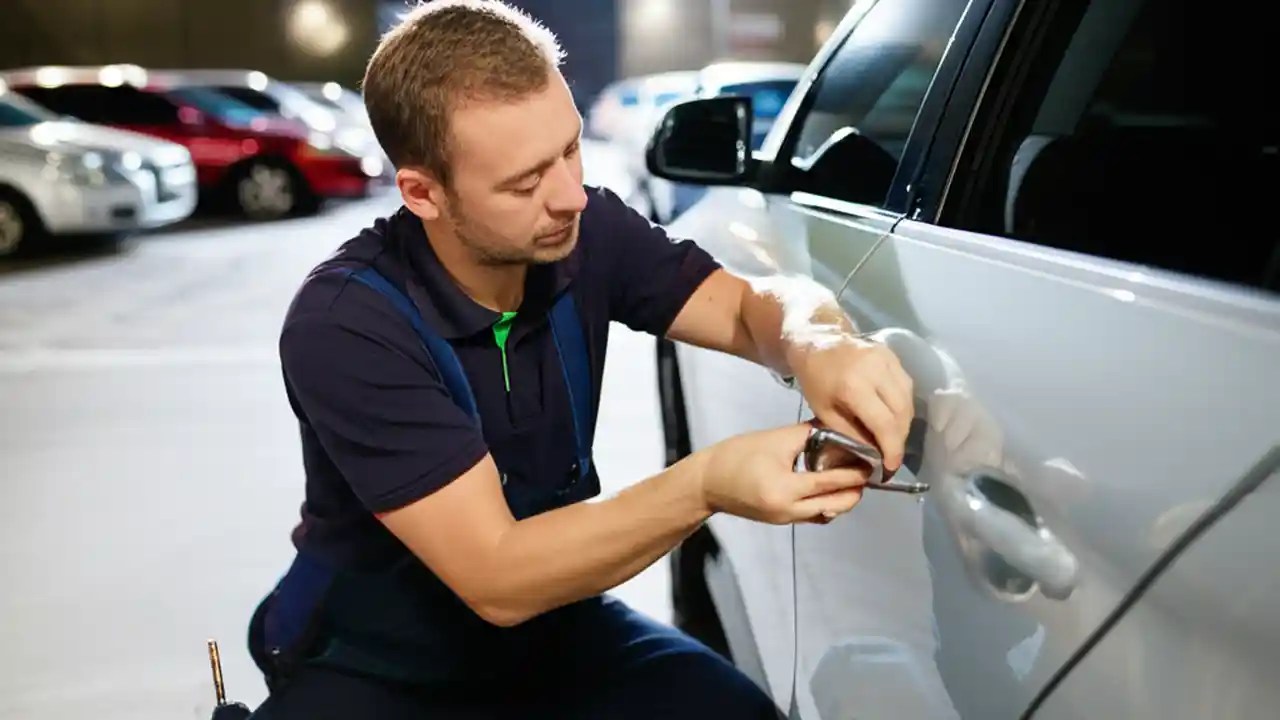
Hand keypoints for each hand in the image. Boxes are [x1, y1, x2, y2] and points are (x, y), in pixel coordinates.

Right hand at [698, 423, 869, 524]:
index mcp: (786, 489)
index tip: (870, 460)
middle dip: (855, 489)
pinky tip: (828, 488)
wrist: (706, 482)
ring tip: (851, 479)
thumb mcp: (774, 439)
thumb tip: (836, 429)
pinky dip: (826, 504)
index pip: (831, 482)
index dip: (854, 472)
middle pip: (836, 505)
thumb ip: (808, 434)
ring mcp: (786, 518)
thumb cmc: (735, 457)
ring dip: (842, 498)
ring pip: (827, 513)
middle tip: (866, 471)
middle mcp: (789, 510)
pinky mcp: (781, 519)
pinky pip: (813, 516)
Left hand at [790, 336, 913, 469]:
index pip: (885, 424)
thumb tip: (874, 456)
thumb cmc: (815, 379)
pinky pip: (906, 386)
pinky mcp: (893, 355)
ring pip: (908, 400)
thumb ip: (851, 434)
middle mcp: (876, 370)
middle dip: (899, 439)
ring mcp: (887, 360)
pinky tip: (892, 416)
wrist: (817, 341)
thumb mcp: (825, 412)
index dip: (892, 449)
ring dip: (904, 424)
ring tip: (891, 438)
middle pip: (902, 413)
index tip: (890, 468)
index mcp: (854, 386)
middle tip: (891, 456)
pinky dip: (903, 405)